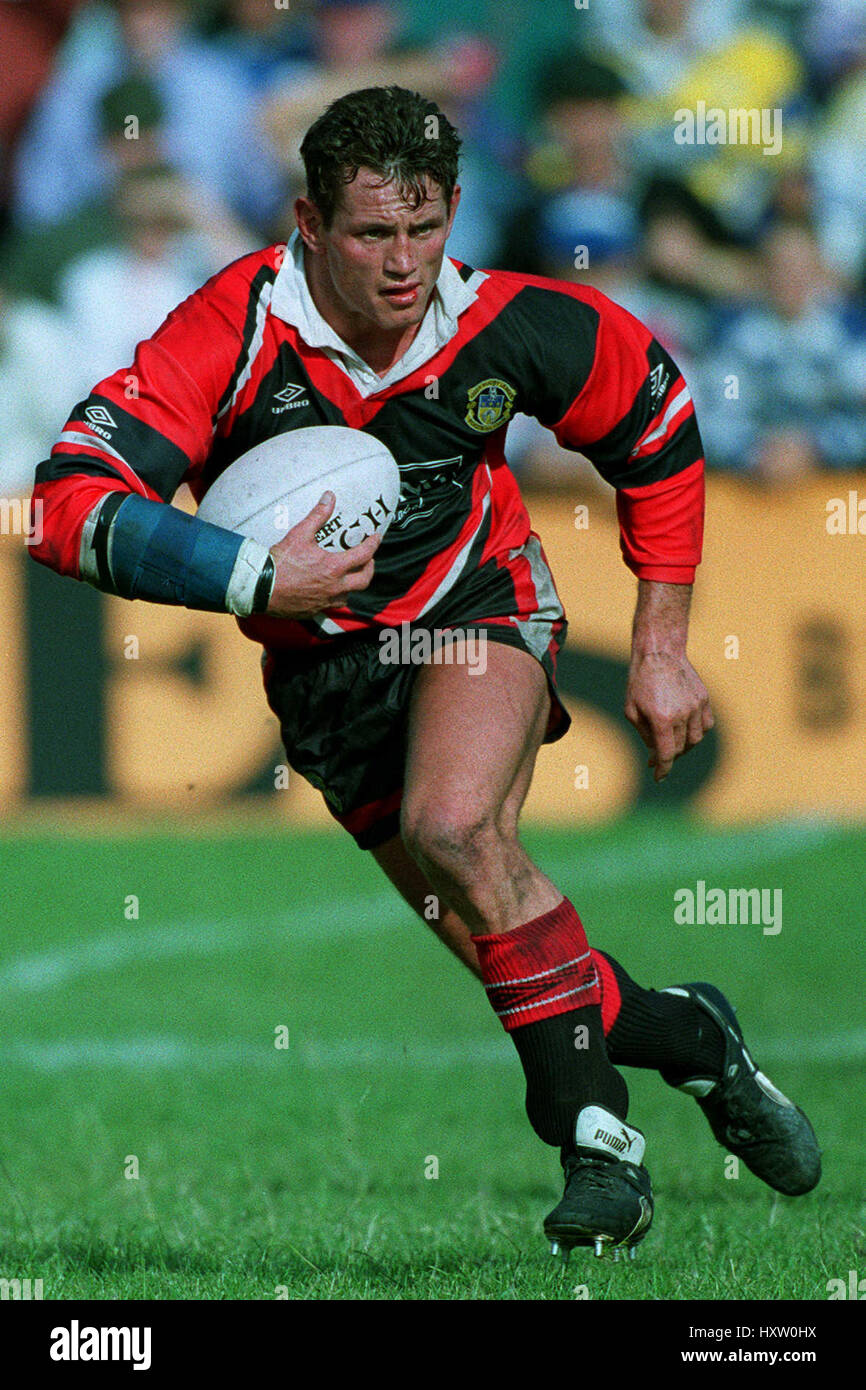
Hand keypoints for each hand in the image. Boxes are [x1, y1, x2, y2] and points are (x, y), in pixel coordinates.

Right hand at [266, 492, 379, 618]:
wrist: (261, 587)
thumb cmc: (280, 562)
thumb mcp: (300, 534)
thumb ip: (318, 516)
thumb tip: (329, 497)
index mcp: (334, 567)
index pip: (364, 555)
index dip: (373, 544)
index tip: (376, 538)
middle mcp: (335, 587)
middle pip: (364, 579)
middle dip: (369, 568)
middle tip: (367, 559)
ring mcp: (326, 601)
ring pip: (350, 595)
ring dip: (353, 584)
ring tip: (349, 575)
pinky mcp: (315, 611)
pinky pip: (333, 605)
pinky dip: (337, 596)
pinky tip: (330, 590)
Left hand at [624, 650, 713, 781]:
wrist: (659, 653)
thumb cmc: (640, 682)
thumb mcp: (631, 710)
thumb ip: (644, 735)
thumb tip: (655, 753)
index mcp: (661, 718)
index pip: (666, 754)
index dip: (662, 769)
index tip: (658, 778)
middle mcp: (682, 714)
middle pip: (680, 748)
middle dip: (668, 757)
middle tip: (655, 757)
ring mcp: (696, 706)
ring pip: (696, 739)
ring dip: (684, 746)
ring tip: (670, 742)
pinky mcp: (704, 699)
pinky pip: (706, 725)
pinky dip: (697, 732)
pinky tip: (686, 730)